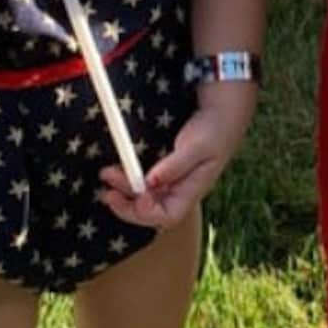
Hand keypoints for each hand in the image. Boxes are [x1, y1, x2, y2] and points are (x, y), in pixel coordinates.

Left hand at [97, 85, 256, 229]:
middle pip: (150, 211)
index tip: (136, 196)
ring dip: (123, 190)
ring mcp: (171, 181)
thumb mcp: (197, 146)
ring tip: (106, 175)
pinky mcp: (165, 169)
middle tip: (107, 192)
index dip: (148, 213)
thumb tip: (150, 182)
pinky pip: (144, 182)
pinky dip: (129, 178)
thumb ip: (175, 165)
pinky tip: (118, 169)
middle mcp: (179, 191)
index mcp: (191, 191)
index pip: (168, 216)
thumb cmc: (214, 130)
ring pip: (143, 196)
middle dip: (126, 205)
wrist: (221, 111)